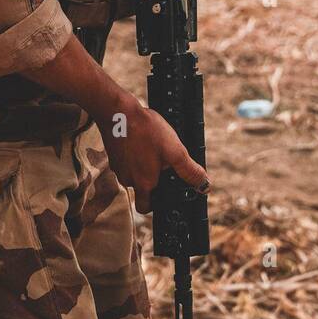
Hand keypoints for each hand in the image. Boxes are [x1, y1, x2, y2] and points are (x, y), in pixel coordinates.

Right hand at [97, 99, 209, 213]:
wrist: (118, 111)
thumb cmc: (145, 131)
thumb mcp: (175, 150)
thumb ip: (189, 171)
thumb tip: (203, 186)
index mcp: (143, 183)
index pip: (145, 207)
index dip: (156, 204)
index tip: (165, 193)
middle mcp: (127, 179)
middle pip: (141, 188)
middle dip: (153, 178)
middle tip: (163, 163)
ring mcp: (117, 166)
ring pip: (134, 172)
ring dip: (144, 164)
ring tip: (153, 147)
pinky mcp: (113, 154)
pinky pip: (127, 160)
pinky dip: (135, 154)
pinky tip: (143, 140)